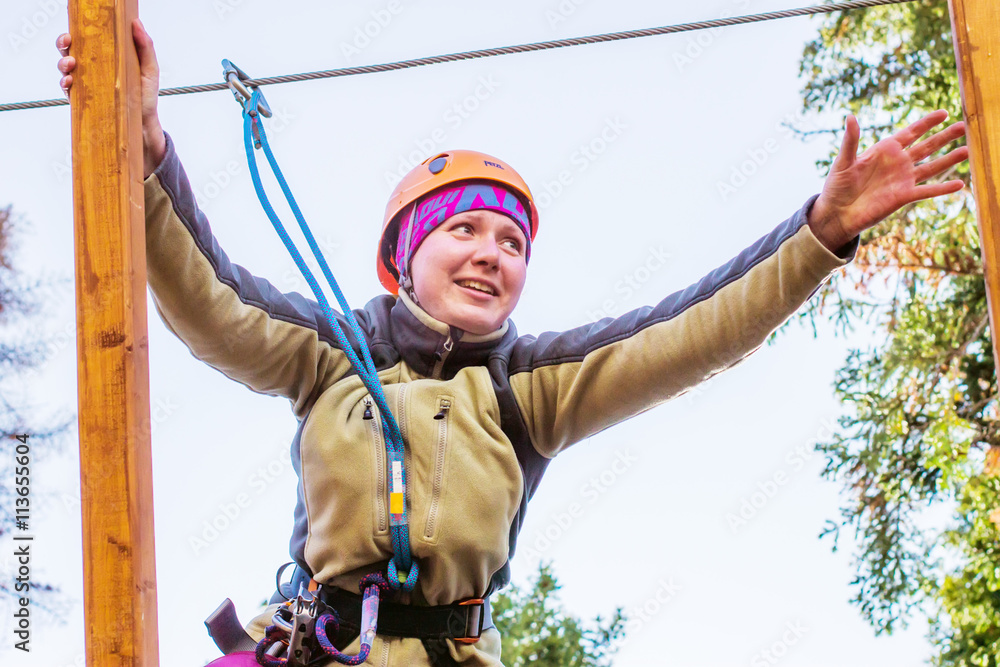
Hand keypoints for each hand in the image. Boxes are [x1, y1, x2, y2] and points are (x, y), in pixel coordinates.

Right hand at [56, 19, 166, 177]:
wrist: (144, 122)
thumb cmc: (146, 94)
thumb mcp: (149, 69)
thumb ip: (145, 47)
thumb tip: (137, 23)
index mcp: (104, 56)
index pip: (85, 40)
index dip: (75, 33)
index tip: (74, 31)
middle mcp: (91, 68)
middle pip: (69, 50)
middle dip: (63, 44)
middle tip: (67, 42)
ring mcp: (85, 83)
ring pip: (65, 68)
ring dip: (63, 63)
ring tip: (70, 64)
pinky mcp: (83, 100)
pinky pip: (68, 90)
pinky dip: (65, 83)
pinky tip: (70, 82)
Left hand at [808, 110, 969, 251]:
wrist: (837, 213)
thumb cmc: (836, 186)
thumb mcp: (843, 161)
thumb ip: (851, 140)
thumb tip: (851, 117)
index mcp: (884, 151)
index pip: (910, 133)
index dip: (926, 123)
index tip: (944, 113)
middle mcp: (897, 163)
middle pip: (926, 147)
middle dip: (944, 137)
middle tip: (963, 126)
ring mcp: (902, 180)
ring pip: (931, 167)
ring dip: (949, 160)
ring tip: (967, 150)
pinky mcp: (903, 197)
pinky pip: (926, 191)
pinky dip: (942, 188)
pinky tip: (959, 184)